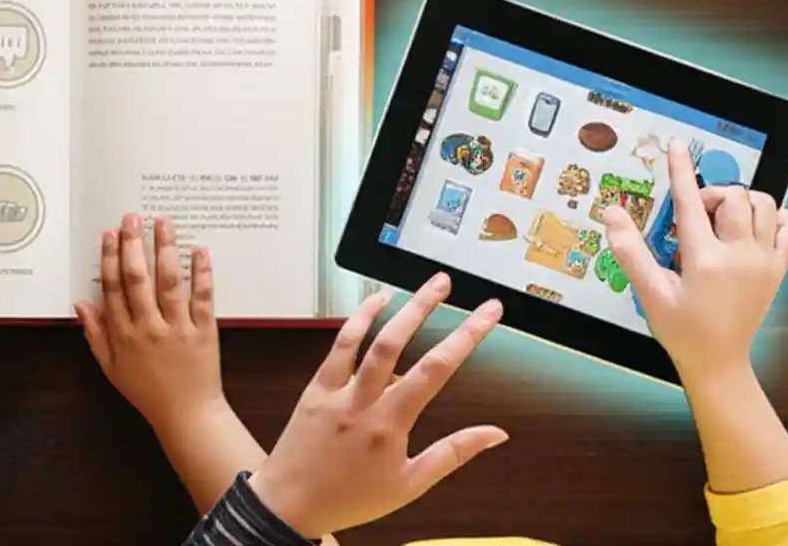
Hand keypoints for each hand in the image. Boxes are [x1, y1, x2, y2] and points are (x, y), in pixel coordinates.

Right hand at [74, 213, 222, 433]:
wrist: (186, 414)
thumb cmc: (147, 392)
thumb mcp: (112, 367)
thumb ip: (96, 334)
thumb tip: (81, 303)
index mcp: (123, 336)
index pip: (112, 289)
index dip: (110, 259)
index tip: (110, 234)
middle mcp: (148, 329)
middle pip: (137, 279)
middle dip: (133, 245)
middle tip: (132, 218)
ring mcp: (177, 329)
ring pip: (168, 282)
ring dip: (165, 249)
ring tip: (163, 222)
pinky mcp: (204, 331)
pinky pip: (203, 296)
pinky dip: (201, 272)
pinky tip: (199, 249)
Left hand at [248, 275, 507, 537]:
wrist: (290, 505)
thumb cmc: (352, 498)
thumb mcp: (411, 484)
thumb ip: (454, 453)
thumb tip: (497, 434)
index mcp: (391, 425)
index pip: (436, 370)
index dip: (467, 336)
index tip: (488, 313)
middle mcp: (364, 403)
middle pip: (397, 344)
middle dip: (425, 307)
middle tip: (445, 281)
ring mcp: (337, 392)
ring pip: (367, 341)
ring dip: (394, 308)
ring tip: (418, 287)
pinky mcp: (316, 388)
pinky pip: (338, 347)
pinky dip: (358, 321)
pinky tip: (376, 304)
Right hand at [603, 139, 787, 377]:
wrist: (718, 360)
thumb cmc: (682, 329)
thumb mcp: (649, 292)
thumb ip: (631, 250)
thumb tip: (613, 214)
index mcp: (705, 260)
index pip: (691, 203)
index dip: (681, 170)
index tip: (677, 147)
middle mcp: (740, 256)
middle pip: (735, 197)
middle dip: (713, 194)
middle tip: (696, 212)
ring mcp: (764, 261)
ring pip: (765, 205)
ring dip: (742, 202)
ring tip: (721, 220)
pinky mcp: (778, 269)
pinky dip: (776, 217)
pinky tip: (753, 226)